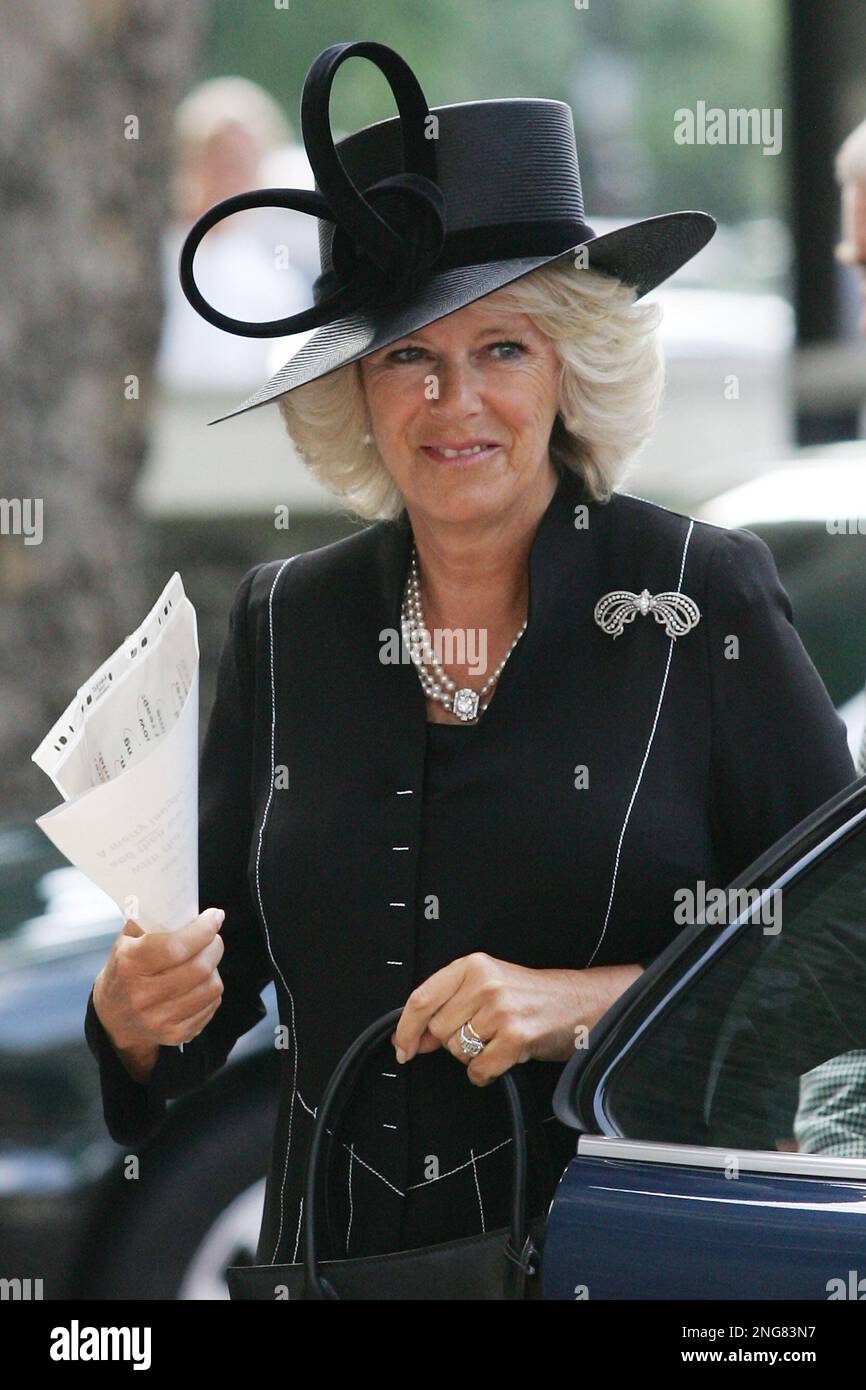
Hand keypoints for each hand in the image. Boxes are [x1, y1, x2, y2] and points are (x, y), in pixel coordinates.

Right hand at [92, 907, 225, 1053]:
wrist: (113, 1018)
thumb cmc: (124, 970)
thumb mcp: (126, 942)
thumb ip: (150, 922)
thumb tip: (184, 905)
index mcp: (129, 965)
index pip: (176, 947)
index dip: (202, 930)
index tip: (214, 916)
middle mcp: (143, 995)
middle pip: (199, 967)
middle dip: (214, 946)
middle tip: (213, 937)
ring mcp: (159, 1019)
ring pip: (211, 987)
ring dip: (215, 968)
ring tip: (205, 960)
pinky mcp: (174, 1034)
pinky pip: (211, 1006)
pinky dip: (212, 990)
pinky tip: (201, 982)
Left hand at [390, 952, 642, 1085]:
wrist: (579, 1004)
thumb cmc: (533, 996)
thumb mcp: (488, 986)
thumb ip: (450, 1005)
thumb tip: (415, 1039)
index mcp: (472, 965)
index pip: (421, 999)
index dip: (405, 1030)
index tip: (402, 1049)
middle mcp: (484, 984)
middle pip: (438, 1031)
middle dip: (453, 1042)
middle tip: (481, 1034)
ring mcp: (500, 1010)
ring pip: (457, 1052)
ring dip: (473, 1056)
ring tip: (497, 1040)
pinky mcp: (515, 1037)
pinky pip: (479, 1070)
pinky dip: (486, 1073)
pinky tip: (502, 1058)